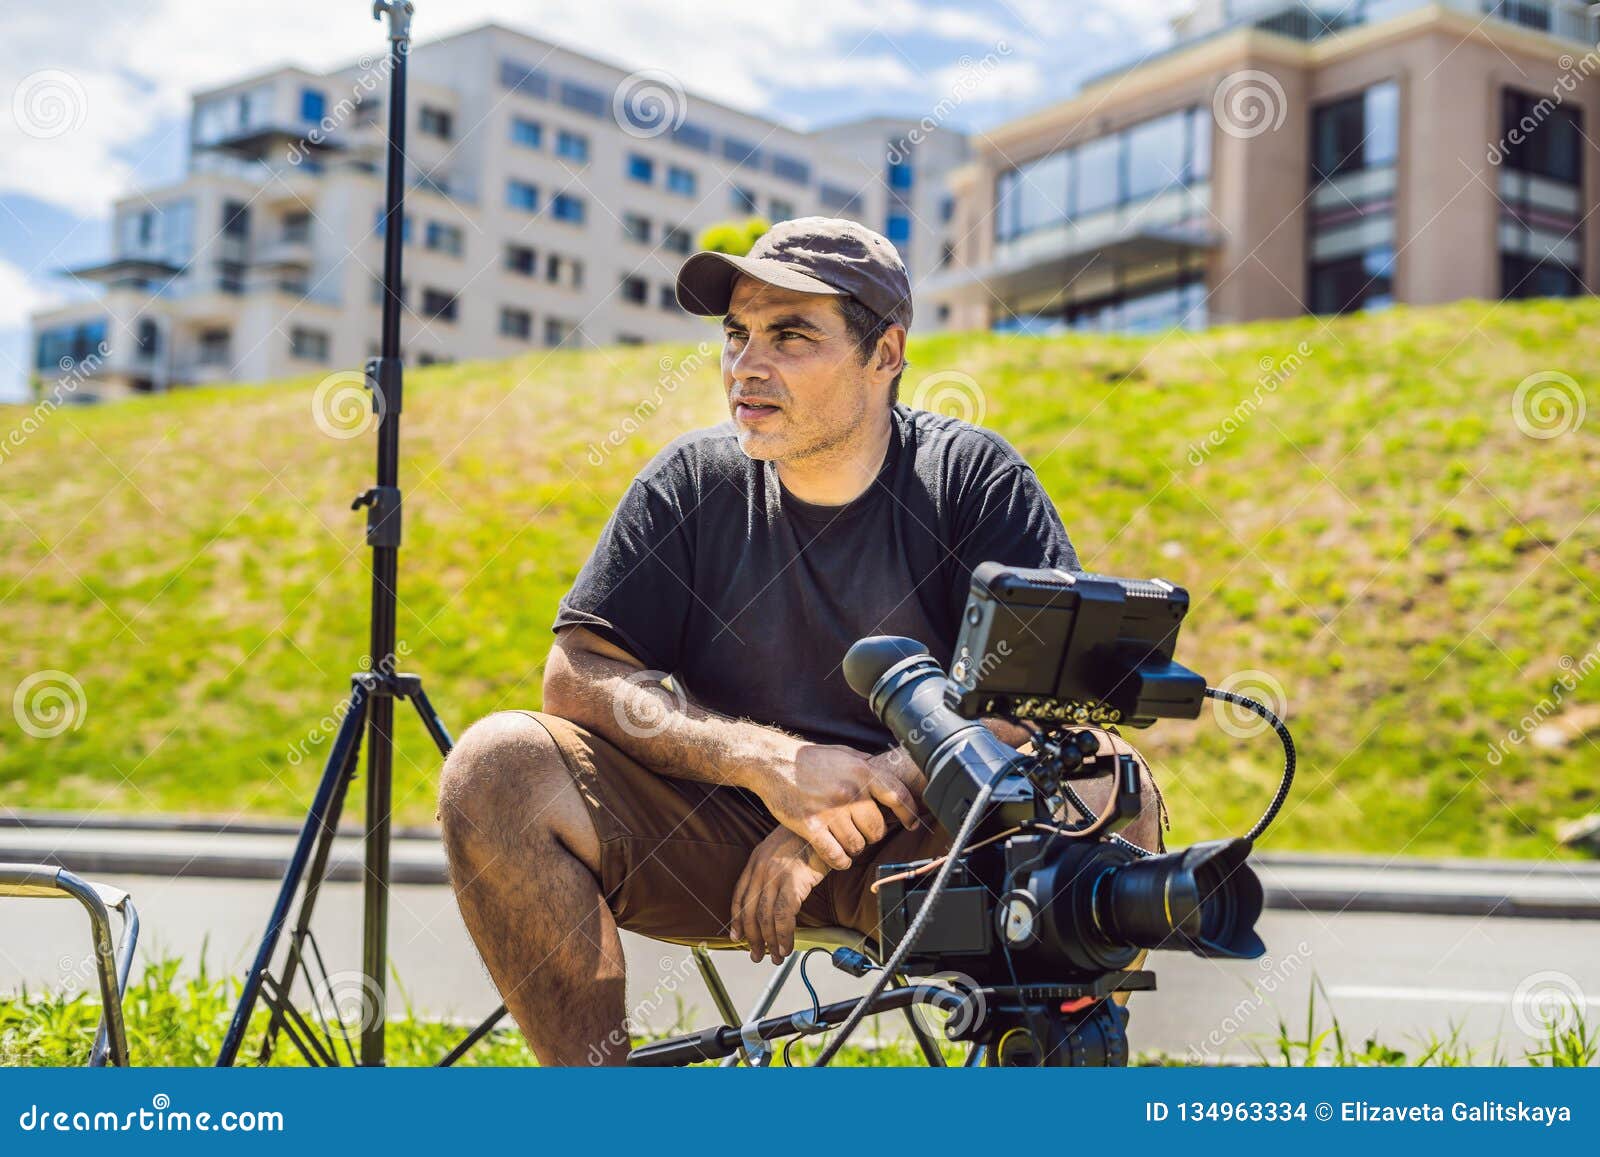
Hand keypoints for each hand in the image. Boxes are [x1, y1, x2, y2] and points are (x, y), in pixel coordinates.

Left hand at [730, 827, 829, 962]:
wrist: (826, 821)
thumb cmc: (810, 836)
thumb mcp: (783, 847)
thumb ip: (774, 867)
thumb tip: (775, 893)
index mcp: (756, 860)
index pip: (739, 896)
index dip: (736, 919)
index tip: (736, 936)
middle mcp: (761, 868)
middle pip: (749, 911)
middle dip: (751, 937)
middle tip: (756, 954)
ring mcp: (775, 875)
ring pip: (765, 918)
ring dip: (769, 942)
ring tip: (775, 956)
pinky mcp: (793, 882)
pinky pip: (783, 917)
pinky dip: (784, 936)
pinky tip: (786, 947)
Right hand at [759, 743, 924, 870]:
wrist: (771, 762)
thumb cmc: (807, 758)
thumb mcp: (842, 753)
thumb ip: (865, 764)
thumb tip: (888, 773)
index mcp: (860, 771)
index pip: (897, 796)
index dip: (909, 813)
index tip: (912, 824)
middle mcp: (849, 792)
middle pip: (877, 829)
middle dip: (871, 835)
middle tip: (861, 832)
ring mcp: (830, 810)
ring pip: (857, 845)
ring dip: (853, 848)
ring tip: (844, 840)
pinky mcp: (810, 827)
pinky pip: (836, 856)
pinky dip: (839, 861)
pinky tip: (836, 857)